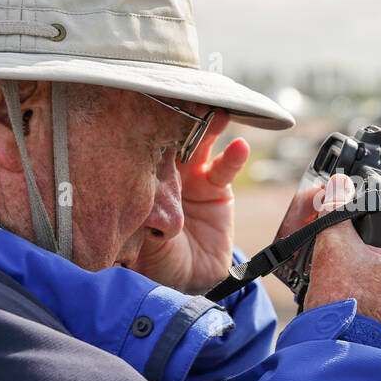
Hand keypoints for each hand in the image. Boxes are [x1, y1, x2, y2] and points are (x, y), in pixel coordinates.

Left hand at [132, 112, 247, 293]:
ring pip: (200, 144)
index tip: (151, 105)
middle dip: (180, 117)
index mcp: (141, 178)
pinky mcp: (218, 187)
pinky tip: (240, 146)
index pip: (144, 146)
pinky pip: (225, 168)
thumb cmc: (153, 260)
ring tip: (218, 113)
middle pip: (172, 136)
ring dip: (209, 127)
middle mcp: (166, 171)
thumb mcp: (141, 239)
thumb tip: (144, 197)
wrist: (186, 282)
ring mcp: (192, 176)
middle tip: (187, 97)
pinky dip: (234, 156)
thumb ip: (143, 216)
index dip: (148, 127)